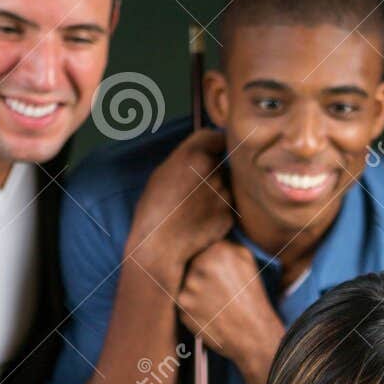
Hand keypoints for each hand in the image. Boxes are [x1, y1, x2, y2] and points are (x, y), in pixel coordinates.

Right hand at [128, 129, 232, 274]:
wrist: (159, 246)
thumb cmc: (153, 208)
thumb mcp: (162, 172)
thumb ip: (187, 156)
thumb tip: (206, 149)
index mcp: (194, 155)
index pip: (218, 137)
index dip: (214, 145)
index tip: (211, 152)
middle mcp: (213, 171)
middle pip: (221, 163)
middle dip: (213, 171)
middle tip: (194, 188)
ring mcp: (224, 194)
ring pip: (227, 185)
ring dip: (217, 192)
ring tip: (195, 207)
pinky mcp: (229, 215)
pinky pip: (228, 207)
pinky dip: (219, 212)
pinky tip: (201, 221)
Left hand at [177, 240, 279, 362]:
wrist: (253, 334)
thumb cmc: (252, 298)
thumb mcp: (247, 260)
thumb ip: (226, 244)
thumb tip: (206, 239)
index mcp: (218, 250)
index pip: (198, 244)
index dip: (202, 257)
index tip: (211, 270)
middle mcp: (200, 265)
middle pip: (188, 261)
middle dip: (196, 273)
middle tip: (213, 288)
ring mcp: (189, 286)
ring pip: (183, 280)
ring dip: (193, 289)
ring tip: (213, 301)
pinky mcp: (182, 306)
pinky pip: (180, 299)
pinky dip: (190, 305)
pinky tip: (207, 312)